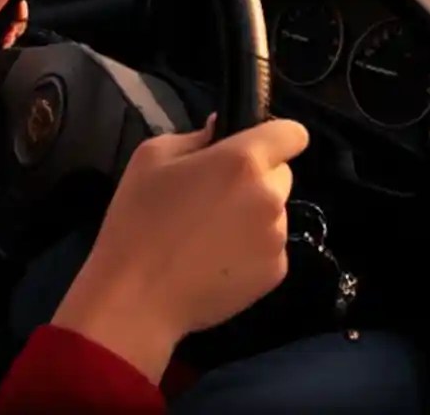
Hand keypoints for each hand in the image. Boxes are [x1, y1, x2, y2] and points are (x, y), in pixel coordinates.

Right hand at [51, 116, 308, 382]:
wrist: (137, 297)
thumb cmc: (137, 220)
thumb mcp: (150, 159)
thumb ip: (194, 137)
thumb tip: (218, 131)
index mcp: (243, 161)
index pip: (292, 133)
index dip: (275, 137)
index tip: (251, 149)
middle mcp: (270, 197)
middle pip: (282, 175)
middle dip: (258, 179)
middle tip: (216, 197)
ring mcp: (276, 239)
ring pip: (275, 213)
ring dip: (253, 216)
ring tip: (209, 236)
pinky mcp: (275, 273)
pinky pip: (270, 248)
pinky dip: (250, 251)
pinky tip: (215, 261)